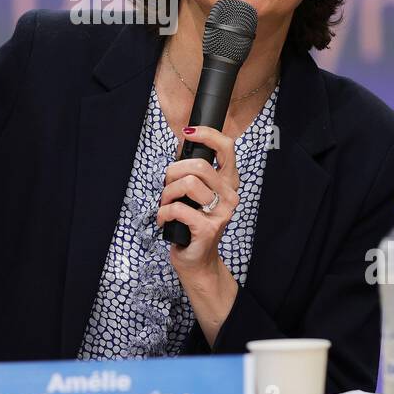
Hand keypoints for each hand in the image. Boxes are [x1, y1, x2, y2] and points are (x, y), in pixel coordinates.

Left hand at [156, 125, 240, 280]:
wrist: (197, 261)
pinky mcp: (207, 228)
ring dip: (167, 194)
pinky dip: (163, 213)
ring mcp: (220, 213)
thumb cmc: (193, 223)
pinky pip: (177, 208)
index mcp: (229, 183)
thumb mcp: (197, 194)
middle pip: (199, 165)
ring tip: (165, 205)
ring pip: (187, 184)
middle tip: (167, 186)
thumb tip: (181, 143)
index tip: (188, 133)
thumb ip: (193, 171)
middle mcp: (230, 196)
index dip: (206, 135)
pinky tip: (164, 220)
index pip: (227, 147)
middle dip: (173, 172)